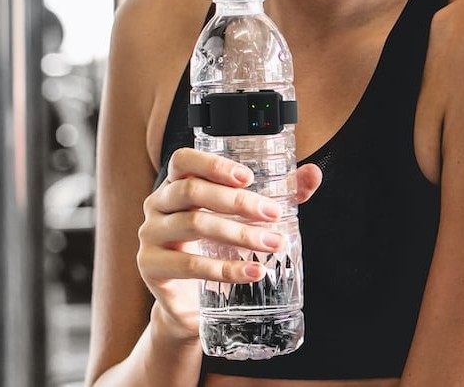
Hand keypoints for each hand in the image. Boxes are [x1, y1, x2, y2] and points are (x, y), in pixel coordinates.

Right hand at [137, 148, 321, 339]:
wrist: (191, 303)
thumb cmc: (217, 248)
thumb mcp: (244, 219)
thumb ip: (278, 194)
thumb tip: (313, 174)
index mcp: (176, 184)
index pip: (183, 160)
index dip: (212, 164)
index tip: (248, 177)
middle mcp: (158, 205)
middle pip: (192, 191)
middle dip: (237, 202)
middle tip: (272, 214)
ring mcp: (150, 236)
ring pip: (194, 224)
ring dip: (238, 234)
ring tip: (272, 244)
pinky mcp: (151, 267)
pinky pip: (189, 265)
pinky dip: (225, 269)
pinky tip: (253, 273)